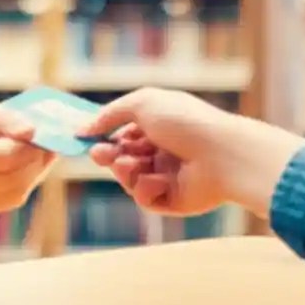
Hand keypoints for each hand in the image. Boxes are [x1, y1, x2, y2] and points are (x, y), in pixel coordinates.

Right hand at [0, 98, 56, 214]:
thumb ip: (5, 119)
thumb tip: (32, 132)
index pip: (7, 157)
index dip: (30, 147)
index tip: (38, 133)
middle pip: (15, 178)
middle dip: (36, 161)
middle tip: (45, 144)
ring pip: (17, 193)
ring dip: (35, 173)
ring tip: (36, 153)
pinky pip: (12, 200)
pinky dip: (25, 183)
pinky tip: (23, 166)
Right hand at [76, 87, 304, 216]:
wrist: (221, 155)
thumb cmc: (185, 122)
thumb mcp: (142, 104)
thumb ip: (109, 114)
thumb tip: (83, 128)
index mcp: (161, 126)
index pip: (125, 133)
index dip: (106, 136)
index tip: (86, 138)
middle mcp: (164, 150)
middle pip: (123, 157)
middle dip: (108, 155)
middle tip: (98, 154)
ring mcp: (169, 176)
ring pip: (130, 178)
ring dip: (125, 171)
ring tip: (131, 165)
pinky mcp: (173, 200)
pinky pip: (146, 198)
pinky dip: (146, 189)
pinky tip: (158, 181)